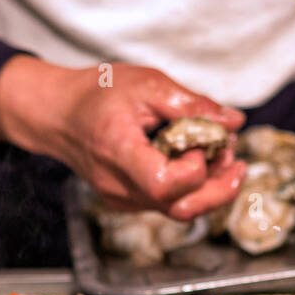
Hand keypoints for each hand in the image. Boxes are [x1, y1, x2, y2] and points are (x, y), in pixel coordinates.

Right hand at [0, 57, 245, 218]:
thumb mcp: (146, 84)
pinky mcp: (129, 202)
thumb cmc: (97, 94)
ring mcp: (123, 199)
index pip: (166, 185)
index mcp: (119, 154)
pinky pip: (168, 204)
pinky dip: (191, 187)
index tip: (201, 140)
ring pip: (178, 211)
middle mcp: (120, 186)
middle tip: (236, 160)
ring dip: (209, 187)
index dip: (195, 168)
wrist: (59, 115)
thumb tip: (233, 122)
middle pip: (180, 209)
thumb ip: (191, 104)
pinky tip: (198, 160)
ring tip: (220, 154)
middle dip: (219, 189)